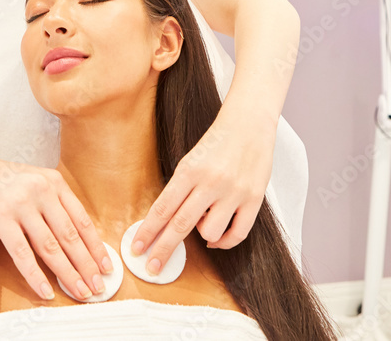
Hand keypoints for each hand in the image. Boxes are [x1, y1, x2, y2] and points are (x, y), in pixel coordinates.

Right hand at [0, 150, 111, 300]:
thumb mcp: (33, 182)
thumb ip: (53, 203)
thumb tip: (75, 238)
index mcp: (54, 182)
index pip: (81, 220)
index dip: (95, 246)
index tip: (106, 266)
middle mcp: (41, 191)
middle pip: (70, 236)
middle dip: (86, 265)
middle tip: (98, 286)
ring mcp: (21, 204)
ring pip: (50, 247)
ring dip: (67, 273)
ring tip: (79, 291)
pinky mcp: (0, 218)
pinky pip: (22, 253)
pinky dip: (36, 275)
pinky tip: (45, 290)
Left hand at [131, 115, 273, 273]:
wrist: (249, 123)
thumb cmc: (216, 142)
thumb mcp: (191, 160)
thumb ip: (181, 189)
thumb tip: (168, 223)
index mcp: (189, 170)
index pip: (163, 208)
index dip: (147, 231)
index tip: (136, 248)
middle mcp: (211, 182)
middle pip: (180, 225)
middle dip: (163, 250)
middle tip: (152, 267)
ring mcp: (234, 192)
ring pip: (210, 233)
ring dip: (202, 236)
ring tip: (203, 223)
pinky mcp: (254, 199)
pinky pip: (238, 234)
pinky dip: (224, 242)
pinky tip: (216, 240)